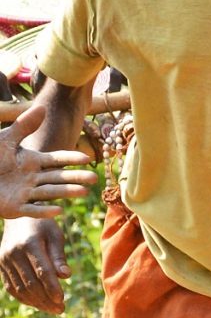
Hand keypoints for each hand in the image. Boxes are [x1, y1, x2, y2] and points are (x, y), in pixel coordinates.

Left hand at [0, 104, 96, 219]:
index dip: (71, 158)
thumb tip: (42, 106)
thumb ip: (23, 126)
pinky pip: (31, 210)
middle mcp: (33, 178)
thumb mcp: (6, 140)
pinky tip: (58, 210)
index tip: (87, 158)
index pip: (56, 159)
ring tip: (83, 192)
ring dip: (66, 192)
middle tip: (94, 178)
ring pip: (49, 193)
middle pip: (58, 177)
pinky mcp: (14, 208)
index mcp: (32, 161)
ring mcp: (25, 193)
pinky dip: (44, 211)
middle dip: (76, 178)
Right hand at [1, 218, 68, 312]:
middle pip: (30, 283)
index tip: (62, 300)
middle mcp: (13, 254)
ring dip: (36, 302)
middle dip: (46, 299)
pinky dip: (24, 298)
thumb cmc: (43, 226)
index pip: (42, 272)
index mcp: (29, 244)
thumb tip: (66, 276)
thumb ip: (59, 257)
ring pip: (20, 288)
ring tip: (52, 309)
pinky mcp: (1, 266)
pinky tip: (38, 303)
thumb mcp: (55, 236)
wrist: (19, 218)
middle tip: (61, 310)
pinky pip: (11, 287)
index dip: (52, 288)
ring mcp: (4, 261)